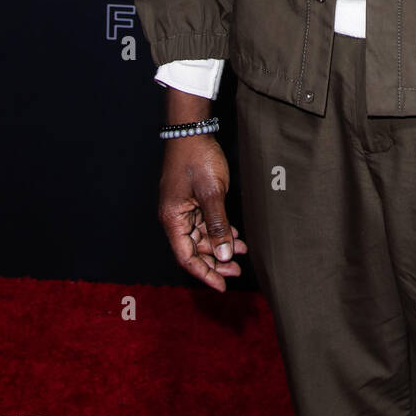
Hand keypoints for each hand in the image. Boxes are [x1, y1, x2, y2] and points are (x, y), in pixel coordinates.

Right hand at [158, 135, 247, 291]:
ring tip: (242, 251)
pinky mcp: (191, 199)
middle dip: (215, 261)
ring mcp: (182, 207)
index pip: (186, 257)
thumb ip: (218, 225)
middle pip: (193, 249)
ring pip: (200, 236)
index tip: (222, 285)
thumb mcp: (212, 194)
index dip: (205, 273)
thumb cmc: (198, 159)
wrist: (192, 130)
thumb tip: (224, 254)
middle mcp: (174, 217)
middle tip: (237, 270)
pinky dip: (218, 230)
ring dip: (220, 245)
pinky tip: (235, 234)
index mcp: (173, 219)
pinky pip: (203, 222)